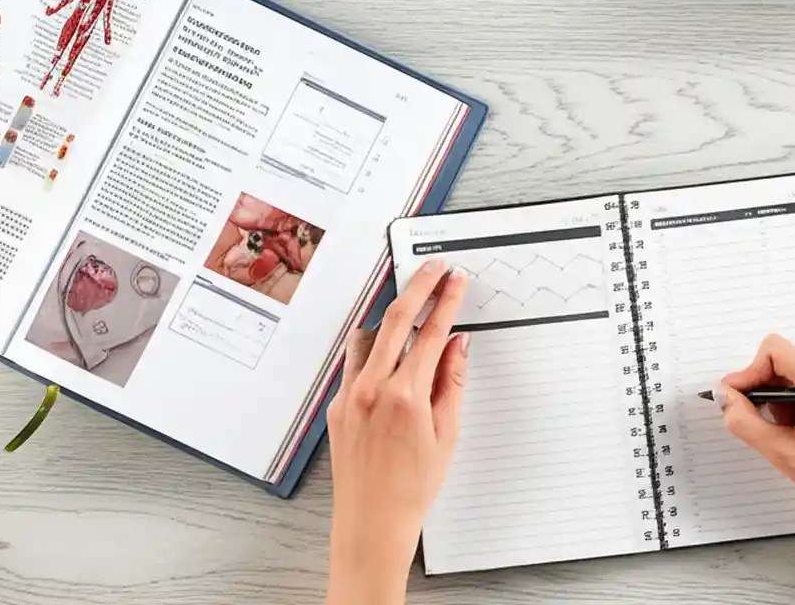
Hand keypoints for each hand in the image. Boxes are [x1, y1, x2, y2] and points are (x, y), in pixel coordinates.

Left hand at [325, 259, 468, 604]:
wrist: (372, 523)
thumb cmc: (411, 488)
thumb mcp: (446, 434)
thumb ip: (451, 383)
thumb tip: (457, 347)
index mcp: (405, 396)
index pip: (431, 333)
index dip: (446, 301)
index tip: (455, 281)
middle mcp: (372, 390)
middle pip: (395, 319)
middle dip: (417, 287)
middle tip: (433, 270)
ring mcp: (350, 396)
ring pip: (368, 337)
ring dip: (390, 319)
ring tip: (411, 309)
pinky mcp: (337, 406)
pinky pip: (355, 363)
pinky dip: (373, 350)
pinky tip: (387, 352)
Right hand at [720, 334, 794, 525]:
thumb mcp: (785, 454)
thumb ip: (747, 423)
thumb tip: (725, 398)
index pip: (776, 352)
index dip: (749, 373)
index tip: (735, 398)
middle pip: (781, 363)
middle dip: (763, 393)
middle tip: (758, 425)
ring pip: (789, 378)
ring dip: (777, 405)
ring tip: (787, 436)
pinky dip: (790, 409)